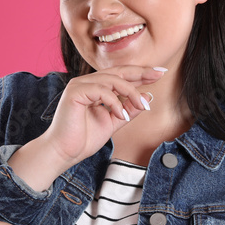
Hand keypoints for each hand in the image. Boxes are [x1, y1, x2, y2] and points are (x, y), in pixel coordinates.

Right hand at [41, 65, 164, 167]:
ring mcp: (79, 85)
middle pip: (118, 71)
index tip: (160, 73)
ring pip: (112, 79)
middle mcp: (87, 82)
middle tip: (159, 73)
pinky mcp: (74, 92)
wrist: (64, 152)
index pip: (121, 75)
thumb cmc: (83, 139)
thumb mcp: (113, 122)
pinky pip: (101, 90)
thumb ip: (128, 109)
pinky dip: (115, 102)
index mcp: (95, 87)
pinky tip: (121, 114)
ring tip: (141, 106)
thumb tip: (146, 96)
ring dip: (130, 93)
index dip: (140, 74)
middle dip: (141, 72)